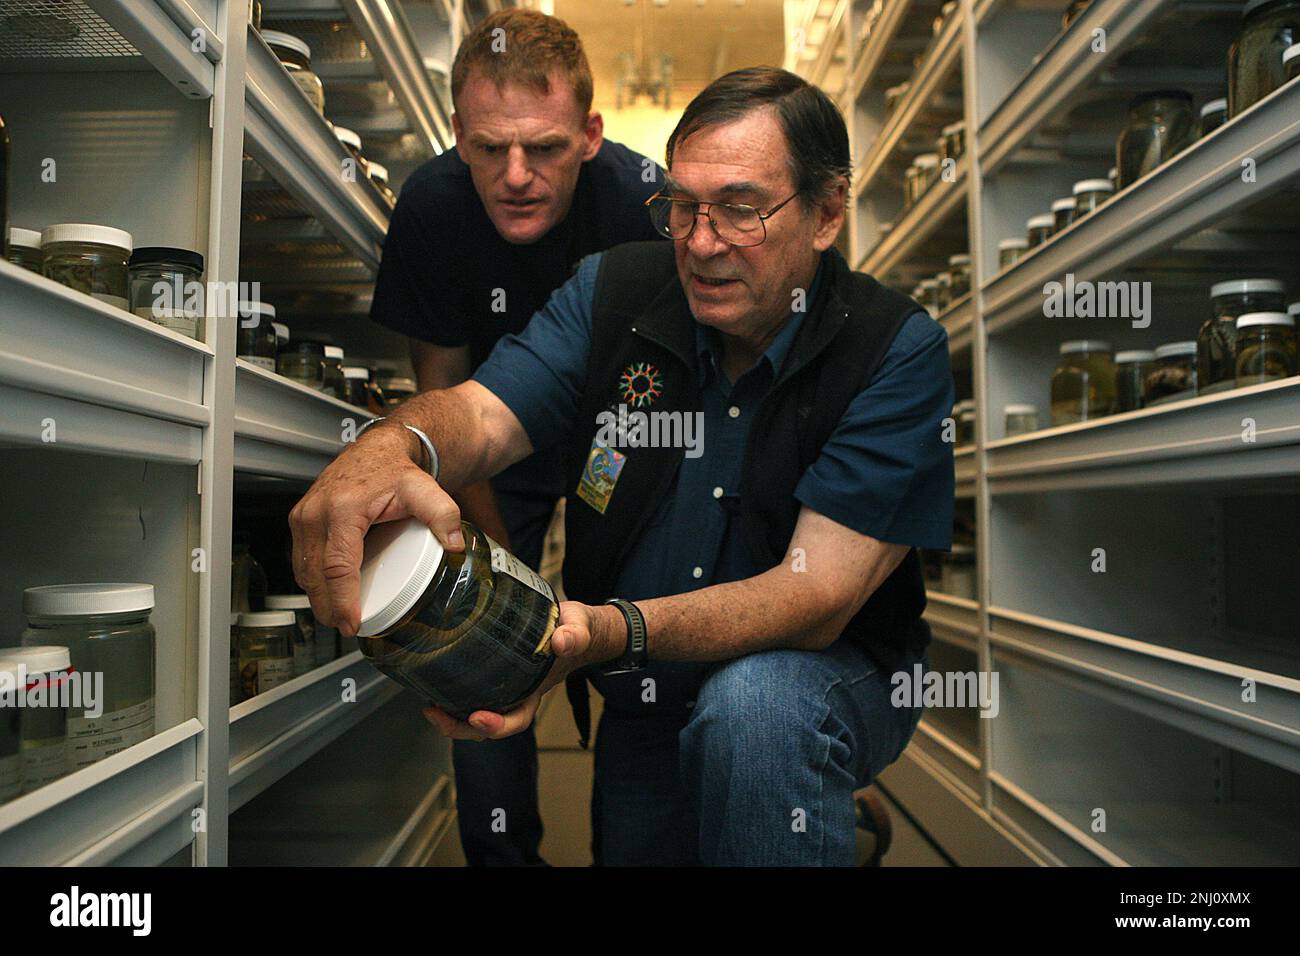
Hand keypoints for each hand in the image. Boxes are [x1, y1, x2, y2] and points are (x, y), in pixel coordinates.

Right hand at [289, 423, 463, 636]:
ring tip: (337, 616)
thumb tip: (454, 544)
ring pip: (303, 570)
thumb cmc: (395, 469)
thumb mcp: (423, 488)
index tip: (351, 623)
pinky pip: (300, 560)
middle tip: (346, 628)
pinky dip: (312, 580)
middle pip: (315, 575)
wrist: (377, 450)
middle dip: (328, 607)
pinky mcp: (300, 520)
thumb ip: (442, 514)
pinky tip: (328, 593)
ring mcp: (303, 516)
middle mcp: (315, 513)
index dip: (342, 599)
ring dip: (318, 597)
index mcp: (342, 509)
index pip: (337, 565)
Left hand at [423, 601, 620, 739]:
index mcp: (536, 689)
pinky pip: (468, 694)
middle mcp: (517, 695)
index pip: (518, 720)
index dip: (497, 726)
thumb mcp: (579, 626)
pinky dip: (450, 697)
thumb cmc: (574, 630)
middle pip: (487, 727)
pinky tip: (434, 687)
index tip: (479, 718)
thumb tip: (562, 642)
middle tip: (437, 713)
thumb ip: (575, 635)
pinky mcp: (489, 674)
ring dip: (450, 717)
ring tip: (430, 707)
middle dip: (460, 727)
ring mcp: (502, 687)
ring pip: (473, 715)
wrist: (571, 626)